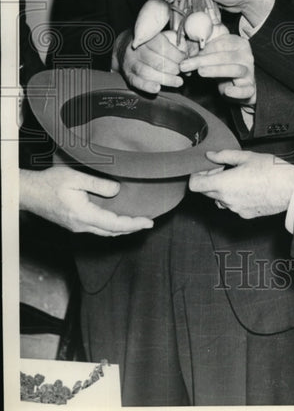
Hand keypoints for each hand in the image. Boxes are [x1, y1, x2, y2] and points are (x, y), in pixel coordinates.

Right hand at [20, 167, 153, 236]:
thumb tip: (117, 190)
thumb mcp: (75, 178)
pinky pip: (97, 228)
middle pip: (112, 231)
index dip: (134, 224)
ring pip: (104, 232)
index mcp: (83, 215)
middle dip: (132, 228)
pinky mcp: (73, 224)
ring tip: (136, 221)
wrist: (28, 192)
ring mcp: (76, 227)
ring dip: (122, 228)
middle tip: (148, 222)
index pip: (115, 224)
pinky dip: (111, 225)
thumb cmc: (49, 183)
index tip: (149, 222)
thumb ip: (98, 184)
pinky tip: (116, 219)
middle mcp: (81, 225)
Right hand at [112, 28, 186, 93]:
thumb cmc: (150, 43)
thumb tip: (189, 57)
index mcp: (147, 37)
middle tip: (181, 71)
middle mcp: (137, 49)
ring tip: (178, 82)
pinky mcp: (127, 74)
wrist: (124, 47)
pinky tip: (157, 88)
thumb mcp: (162, 37)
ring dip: (165, 79)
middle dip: (173, 68)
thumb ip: (176, 44)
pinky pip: (136, 81)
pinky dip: (147, 86)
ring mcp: (130, 62)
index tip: (185, 60)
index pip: (162, 46)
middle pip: (156, 61)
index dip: (177, 55)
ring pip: (147, 72)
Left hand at [180, 33, 255, 103]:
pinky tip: (227, 91)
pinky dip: (237, 92)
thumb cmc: (224, 65)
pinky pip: (246, 90)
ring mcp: (249, 72)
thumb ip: (201, 51)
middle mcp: (247, 56)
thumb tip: (186, 54)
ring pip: (235, 69)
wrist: (239, 84)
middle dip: (204, 60)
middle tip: (186, 65)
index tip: (187, 57)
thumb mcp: (213, 55)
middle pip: (226, 57)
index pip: (221, 44)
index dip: (203, 50)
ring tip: (201, 72)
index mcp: (238, 43)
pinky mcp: (250, 88)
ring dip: (216, 70)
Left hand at [189, 149, 293, 218]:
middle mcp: (226, 199)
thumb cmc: (271, 170)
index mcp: (223, 183)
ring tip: (237, 178)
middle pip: (206, 192)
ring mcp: (235, 208)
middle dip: (210, 180)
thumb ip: (224, 155)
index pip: (195, 185)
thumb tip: (211, 155)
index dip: (197, 176)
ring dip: (221, 190)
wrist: (290, 189)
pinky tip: (247, 187)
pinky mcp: (244, 214)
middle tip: (222, 169)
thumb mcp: (246, 156)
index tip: (206, 168)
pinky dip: (234, 197)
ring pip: (219, 199)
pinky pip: (232, 205)